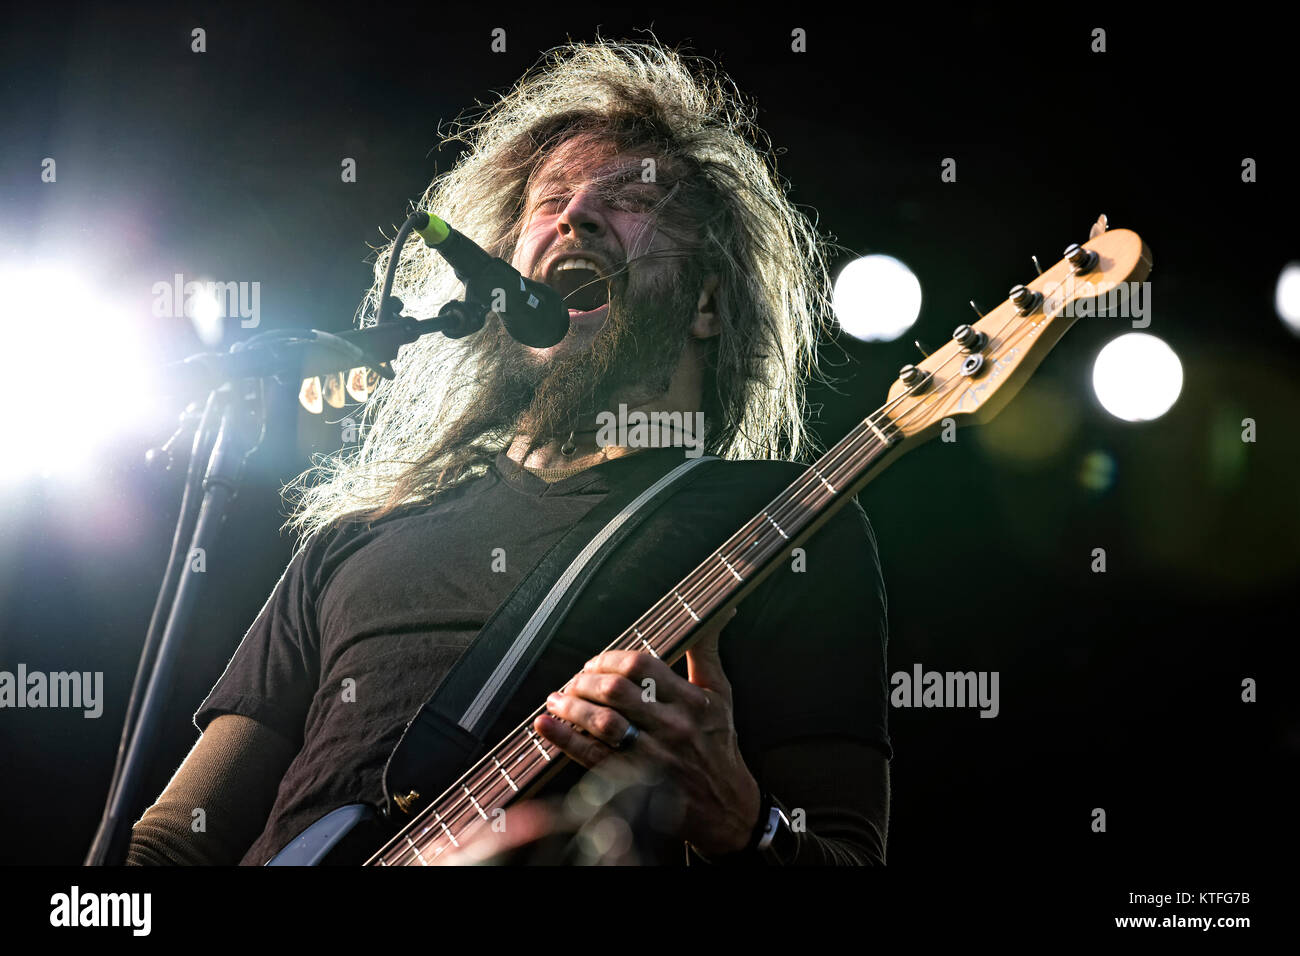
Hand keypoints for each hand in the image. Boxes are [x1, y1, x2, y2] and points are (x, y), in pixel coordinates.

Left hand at [534, 608, 760, 856]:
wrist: (728, 807)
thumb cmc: (720, 744)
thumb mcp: (720, 695)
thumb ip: (707, 652)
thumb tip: (718, 611)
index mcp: (692, 701)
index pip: (641, 666)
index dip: (609, 659)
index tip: (595, 663)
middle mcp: (674, 727)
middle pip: (616, 692)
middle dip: (585, 681)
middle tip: (573, 681)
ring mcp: (654, 758)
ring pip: (602, 723)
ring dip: (571, 707)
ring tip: (556, 699)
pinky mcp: (637, 784)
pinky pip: (593, 757)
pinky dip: (564, 740)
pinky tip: (545, 726)